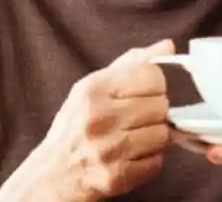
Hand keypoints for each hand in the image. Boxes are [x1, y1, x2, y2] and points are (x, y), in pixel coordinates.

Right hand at [27, 40, 175, 200]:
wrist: (53, 174)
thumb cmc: (77, 125)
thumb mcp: (94, 87)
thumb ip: (132, 64)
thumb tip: (168, 45)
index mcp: (93, 90)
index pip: (151, 75)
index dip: (155, 84)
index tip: (145, 92)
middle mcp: (98, 119)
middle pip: (161, 105)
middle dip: (155, 112)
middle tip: (138, 118)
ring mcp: (107, 150)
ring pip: (162, 134)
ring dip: (154, 137)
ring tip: (134, 137)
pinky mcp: (116, 177)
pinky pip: (156, 162)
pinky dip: (149, 160)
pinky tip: (131, 156)